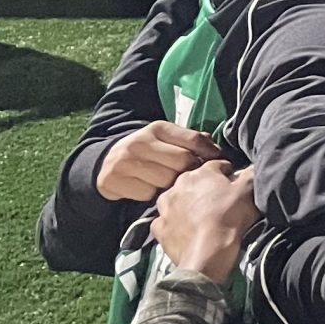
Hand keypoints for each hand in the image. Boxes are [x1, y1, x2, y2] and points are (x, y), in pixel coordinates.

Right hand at [96, 121, 218, 202]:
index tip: (216, 161)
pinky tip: (151, 189)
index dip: (209, 152)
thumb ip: (191, 141)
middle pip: (182, 162)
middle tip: (190, 177)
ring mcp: (125, 161)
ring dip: (172, 185)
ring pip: (166, 180)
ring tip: (170, 183)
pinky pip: (148, 194)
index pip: (193, 140)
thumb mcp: (167, 140)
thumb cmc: (149, 152)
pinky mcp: (114, 180)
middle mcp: (140, 142)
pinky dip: (153, 195)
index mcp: (158, 129)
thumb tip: (215, 150)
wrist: (108, 162)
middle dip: (190, 171)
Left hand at [151, 161, 254, 282]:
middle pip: (195, 182)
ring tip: (202, 217)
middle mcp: (178, 185)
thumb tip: (252, 167)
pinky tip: (186, 230)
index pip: (217, 165)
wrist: (208, 254)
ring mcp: (165, 207)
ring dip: (187, 204)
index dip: (229, 174)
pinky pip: (166, 221)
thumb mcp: (249, 191)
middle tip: (220, 203)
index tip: (236, 184)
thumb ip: (251, 174)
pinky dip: (175, 223)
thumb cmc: (229, 219)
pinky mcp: (159, 228)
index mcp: (201, 173)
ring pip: (177, 199)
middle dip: (206, 188)